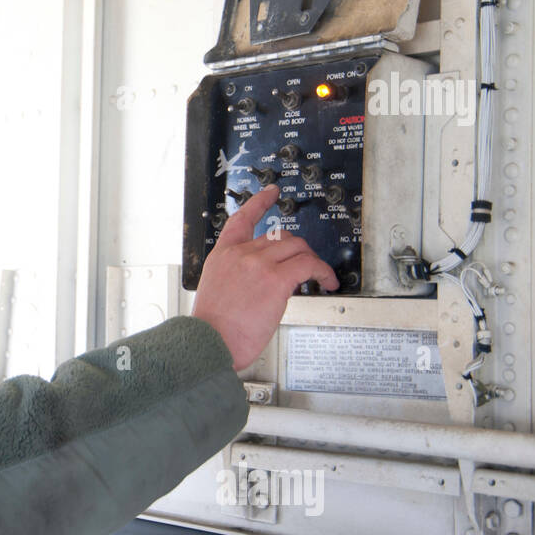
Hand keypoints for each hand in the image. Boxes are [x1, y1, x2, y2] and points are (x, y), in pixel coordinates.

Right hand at [192, 184, 338, 369]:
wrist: (208, 342)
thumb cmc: (212, 328)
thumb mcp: (217, 291)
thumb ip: (237, 277)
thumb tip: (262, 282)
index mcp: (222, 255)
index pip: (241, 219)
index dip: (259, 203)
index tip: (271, 193)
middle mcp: (240, 254)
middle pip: (279, 236)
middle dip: (296, 249)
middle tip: (305, 264)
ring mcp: (258, 264)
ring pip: (297, 247)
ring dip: (313, 260)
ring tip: (320, 276)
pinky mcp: (275, 279)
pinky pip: (309, 265)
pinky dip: (323, 271)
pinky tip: (327, 281)